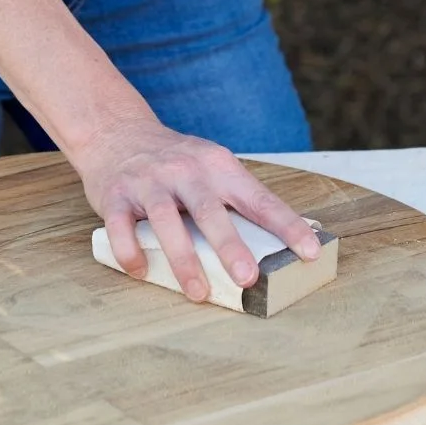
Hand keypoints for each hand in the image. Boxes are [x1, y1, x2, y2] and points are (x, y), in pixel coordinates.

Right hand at [71, 113, 320, 301]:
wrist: (116, 133)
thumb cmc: (176, 162)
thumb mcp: (211, 167)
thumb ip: (236, 199)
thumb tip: (280, 242)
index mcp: (218, 166)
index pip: (258, 199)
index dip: (286, 225)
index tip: (310, 252)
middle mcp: (185, 171)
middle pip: (210, 210)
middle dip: (229, 245)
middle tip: (248, 278)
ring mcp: (149, 182)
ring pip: (166, 220)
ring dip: (183, 259)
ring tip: (199, 292)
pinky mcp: (115, 195)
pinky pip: (121, 226)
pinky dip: (130, 251)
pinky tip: (141, 271)